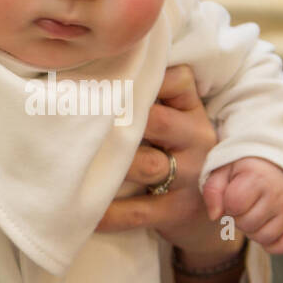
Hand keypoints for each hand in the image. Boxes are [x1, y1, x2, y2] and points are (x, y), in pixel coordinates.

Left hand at [94, 64, 242, 258]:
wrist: (208, 211)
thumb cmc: (174, 150)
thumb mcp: (175, 117)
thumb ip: (147, 94)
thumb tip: (90, 70)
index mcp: (193, 108)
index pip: (174, 79)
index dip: (138, 79)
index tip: (101, 80)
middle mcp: (197, 137)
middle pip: (156, 121)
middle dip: (117, 120)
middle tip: (76, 118)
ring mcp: (189, 176)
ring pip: (147, 165)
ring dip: (110, 164)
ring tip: (74, 161)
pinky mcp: (176, 210)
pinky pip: (137, 211)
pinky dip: (107, 212)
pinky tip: (81, 210)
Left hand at [202, 157, 282, 254]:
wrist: (277, 169)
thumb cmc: (246, 173)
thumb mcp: (223, 172)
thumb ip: (212, 190)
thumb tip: (215, 216)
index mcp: (258, 177)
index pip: (233, 205)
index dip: (228, 204)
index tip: (234, 195)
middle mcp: (278, 194)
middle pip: (248, 224)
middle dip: (240, 218)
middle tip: (246, 206)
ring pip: (263, 238)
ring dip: (253, 231)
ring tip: (256, 214)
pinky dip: (272, 243)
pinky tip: (267, 227)